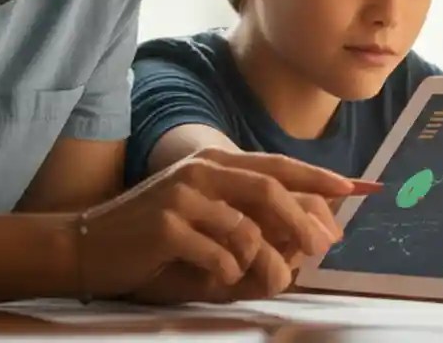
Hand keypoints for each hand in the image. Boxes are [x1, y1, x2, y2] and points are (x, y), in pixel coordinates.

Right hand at [74, 149, 361, 299]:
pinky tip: (212, 275)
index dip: (317, 178)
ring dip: (263, 262)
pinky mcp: (166, 225)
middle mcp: (201, 170)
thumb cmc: (154, 239)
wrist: (87, 247)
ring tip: (257, 278)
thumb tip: (310, 232)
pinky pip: (220, 254)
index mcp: (214, 163)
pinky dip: (226, 272)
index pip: (277, 165)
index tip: (354, 189)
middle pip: (271, 189)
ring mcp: (182, 195)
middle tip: (323, 247)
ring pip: (248, 229)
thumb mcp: (206, 221)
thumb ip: (251, 220)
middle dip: (303, 220)